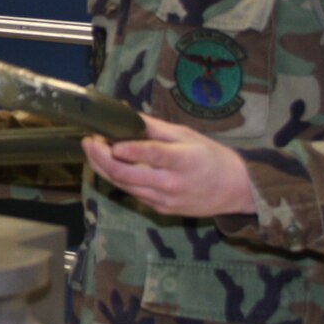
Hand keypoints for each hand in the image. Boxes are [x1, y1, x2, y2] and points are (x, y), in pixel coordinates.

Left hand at [81, 115, 256, 217]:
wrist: (235, 190)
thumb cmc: (211, 157)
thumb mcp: (186, 135)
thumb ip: (154, 128)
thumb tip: (125, 113)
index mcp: (183, 160)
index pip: (152, 155)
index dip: (129, 151)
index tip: (108, 141)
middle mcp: (172, 183)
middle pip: (128, 175)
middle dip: (101, 158)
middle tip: (88, 141)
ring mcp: (164, 200)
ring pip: (124, 186)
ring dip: (103, 168)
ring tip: (92, 149)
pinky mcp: (160, 210)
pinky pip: (133, 194)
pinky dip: (118, 179)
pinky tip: (109, 165)